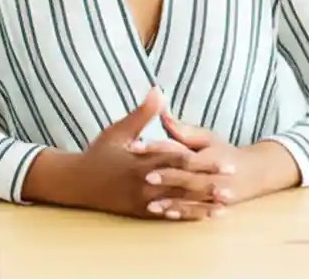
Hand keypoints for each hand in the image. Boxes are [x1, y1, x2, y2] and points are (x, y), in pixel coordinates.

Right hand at [31, 88, 233, 220]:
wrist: (76, 182)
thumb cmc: (98, 152)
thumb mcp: (119, 130)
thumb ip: (142, 113)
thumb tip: (158, 90)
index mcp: (142, 161)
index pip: (179, 161)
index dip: (204, 162)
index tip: (225, 162)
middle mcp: (144, 183)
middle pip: (183, 185)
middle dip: (208, 187)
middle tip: (232, 187)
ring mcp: (142, 200)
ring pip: (178, 204)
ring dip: (202, 206)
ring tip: (225, 208)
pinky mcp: (140, 212)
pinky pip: (167, 216)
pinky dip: (187, 216)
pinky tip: (203, 217)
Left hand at [131, 112, 300, 206]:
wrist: (254, 173)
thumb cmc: (224, 152)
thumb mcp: (208, 138)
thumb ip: (184, 130)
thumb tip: (163, 115)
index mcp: (209, 153)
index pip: (181, 149)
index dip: (158, 147)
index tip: (135, 146)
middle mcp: (213, 173)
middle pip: (188, 174)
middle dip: (167, 175)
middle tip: (145, 175)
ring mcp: (215, 191)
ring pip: (191, 195)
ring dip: (171, 199)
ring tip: (150, 203)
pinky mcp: (214, 205)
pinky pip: (196, 210)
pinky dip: (181, 212)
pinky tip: (164, 213)